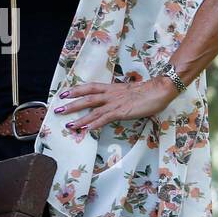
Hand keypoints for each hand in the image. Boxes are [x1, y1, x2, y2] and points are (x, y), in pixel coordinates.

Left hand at [53, 76, 177, 134]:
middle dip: (71, 104)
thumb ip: (120, 97)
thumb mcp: (129, 92)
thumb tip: (115, 102)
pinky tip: (86, 129)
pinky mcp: (121, 112)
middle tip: (58, 109)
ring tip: (68, 124)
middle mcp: (110, 94)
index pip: (90, 87)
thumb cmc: (148, 92)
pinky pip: (104, 118)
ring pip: (93, 110)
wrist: (159, 89)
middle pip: (87, 98)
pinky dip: (94, 124)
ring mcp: (115, 103)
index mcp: (112, 88)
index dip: (77, 90)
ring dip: (79, 117)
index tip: (64, 93)